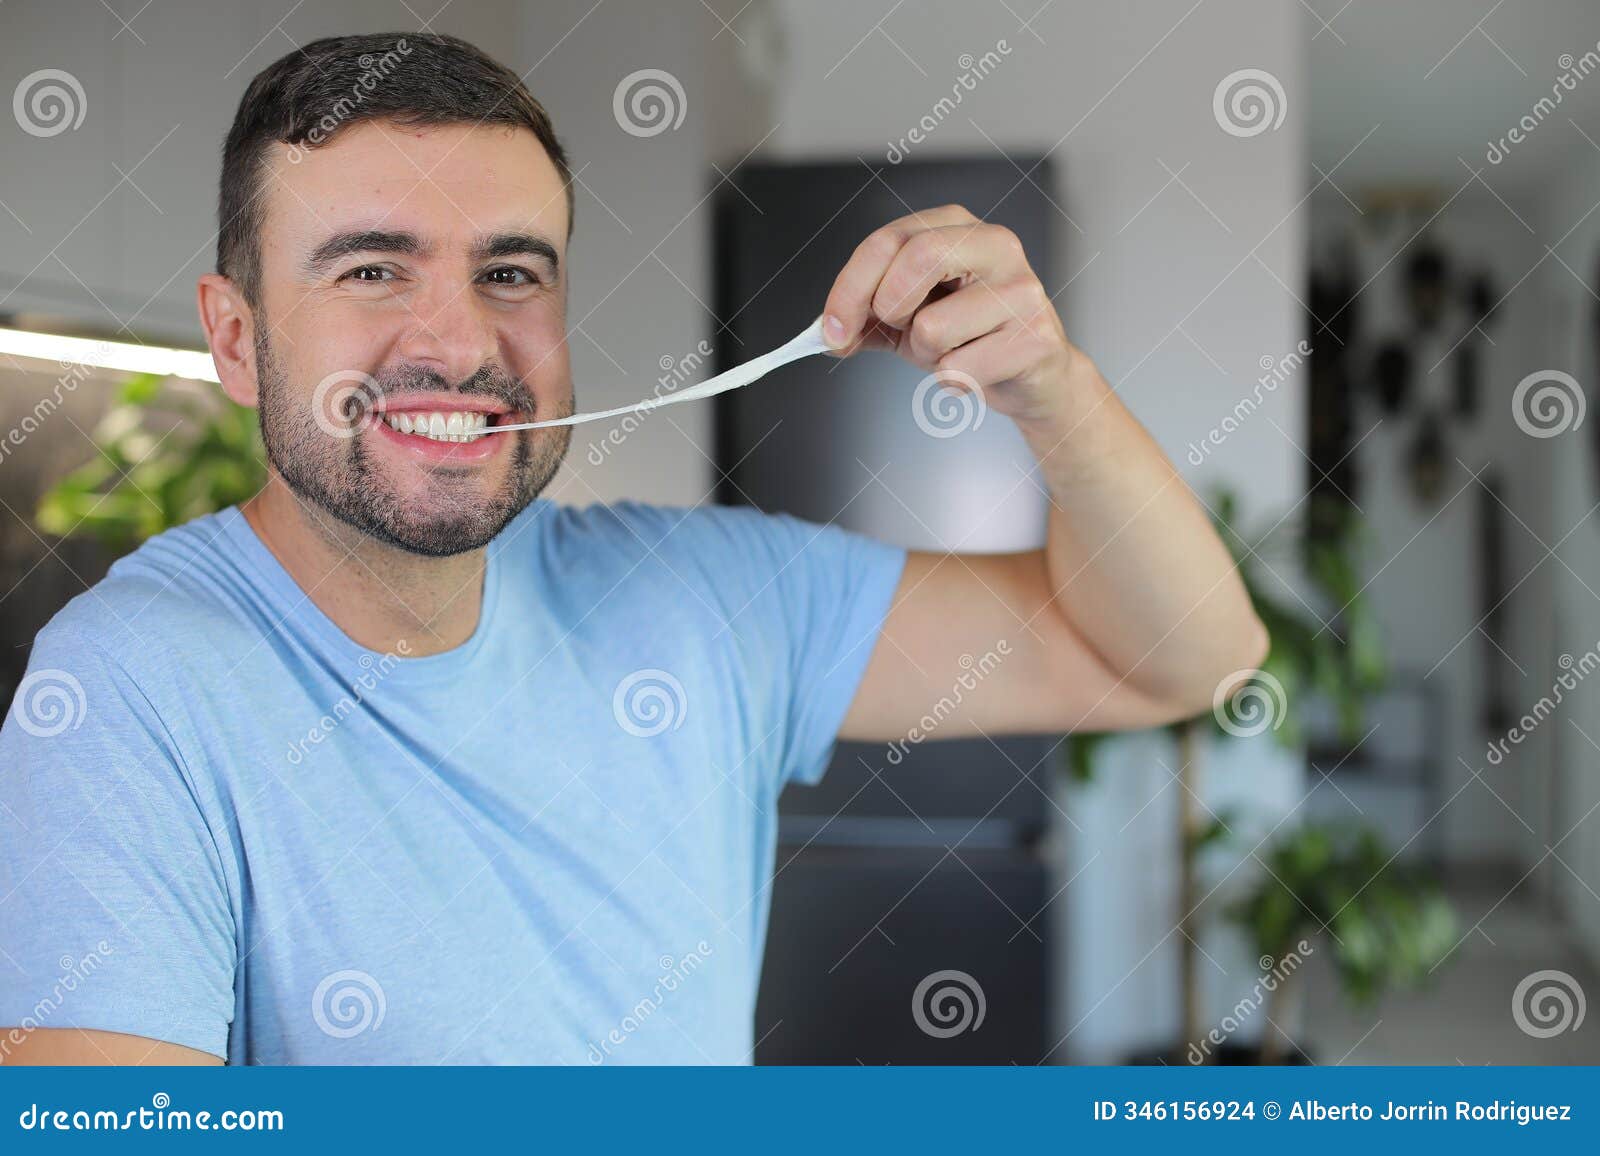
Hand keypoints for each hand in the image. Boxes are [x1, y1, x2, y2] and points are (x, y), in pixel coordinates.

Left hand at [820, 203, 1088, 425]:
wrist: (1032, 377)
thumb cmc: (969, 336)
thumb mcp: (908, 318)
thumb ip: (866, 316)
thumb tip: (828, 332)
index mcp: (955, 226)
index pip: (887, 241)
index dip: (849, 289)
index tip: (831, 330)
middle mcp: (994, 244)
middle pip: (915, 258)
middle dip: (888, 307)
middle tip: (897, 330)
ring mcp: (1021, 288)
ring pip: (932, 327)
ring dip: (926, 356)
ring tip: (953, 352)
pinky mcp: (1035, 336)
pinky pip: (960, 368)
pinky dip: (955, 381)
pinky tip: (978, 371)